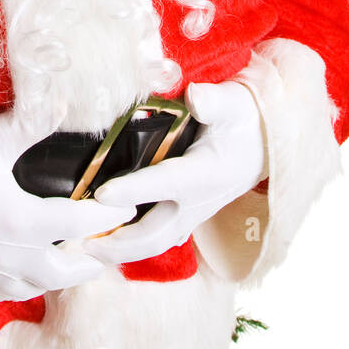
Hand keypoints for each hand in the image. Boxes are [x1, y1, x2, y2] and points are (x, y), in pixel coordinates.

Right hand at [0, 105, 136, 303]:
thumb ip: (32, 121)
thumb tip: (64, 101)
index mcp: (22, 221)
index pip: (80, 223)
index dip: (107, 216)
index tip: (125, 209)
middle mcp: (9, 255)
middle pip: (63, 271)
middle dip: (88, 262)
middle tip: (103, 251)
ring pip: (32, 286)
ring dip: (54, 276)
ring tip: (65, 262)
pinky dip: (16, 286)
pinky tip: (17, 274)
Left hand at [81, 81, 266, 265]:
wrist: (265, 142)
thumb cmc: (242, 118)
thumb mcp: (231, 103)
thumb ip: (213, 101)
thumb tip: (195, 98)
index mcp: (204, 173)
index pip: (164, 183)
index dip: (133, 190)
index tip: (102, 195)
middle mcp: (197, 201)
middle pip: (155, 232)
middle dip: (119, 242)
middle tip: (83, 243)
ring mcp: (193, 213)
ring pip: (155, 241)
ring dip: (122, 250)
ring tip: (87, 251)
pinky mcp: (188, 216)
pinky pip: (160, 238)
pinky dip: (134, 245)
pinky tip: (110, 244)